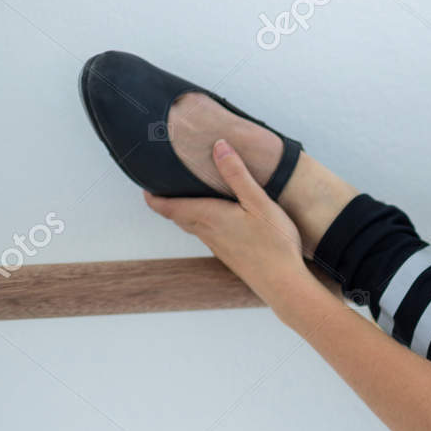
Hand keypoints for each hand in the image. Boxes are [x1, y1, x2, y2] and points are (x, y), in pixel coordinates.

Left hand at [144, 139, 314, 308]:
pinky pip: (209, 235)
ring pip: (193, 226)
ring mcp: (218, 247)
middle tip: (167, 183)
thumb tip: (218, 146)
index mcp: (208, 216)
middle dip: (168, 201)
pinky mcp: (230, 256)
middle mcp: (207, 233)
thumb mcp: (258, 202)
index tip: (146, 183)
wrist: (284, 284)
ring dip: (186, 211)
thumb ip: (237, 174)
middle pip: (177, 216)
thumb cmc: (274, 244)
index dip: (152, 196)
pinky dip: (204, 222)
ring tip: (191, 195)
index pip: (166, 207)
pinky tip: (220, 217)